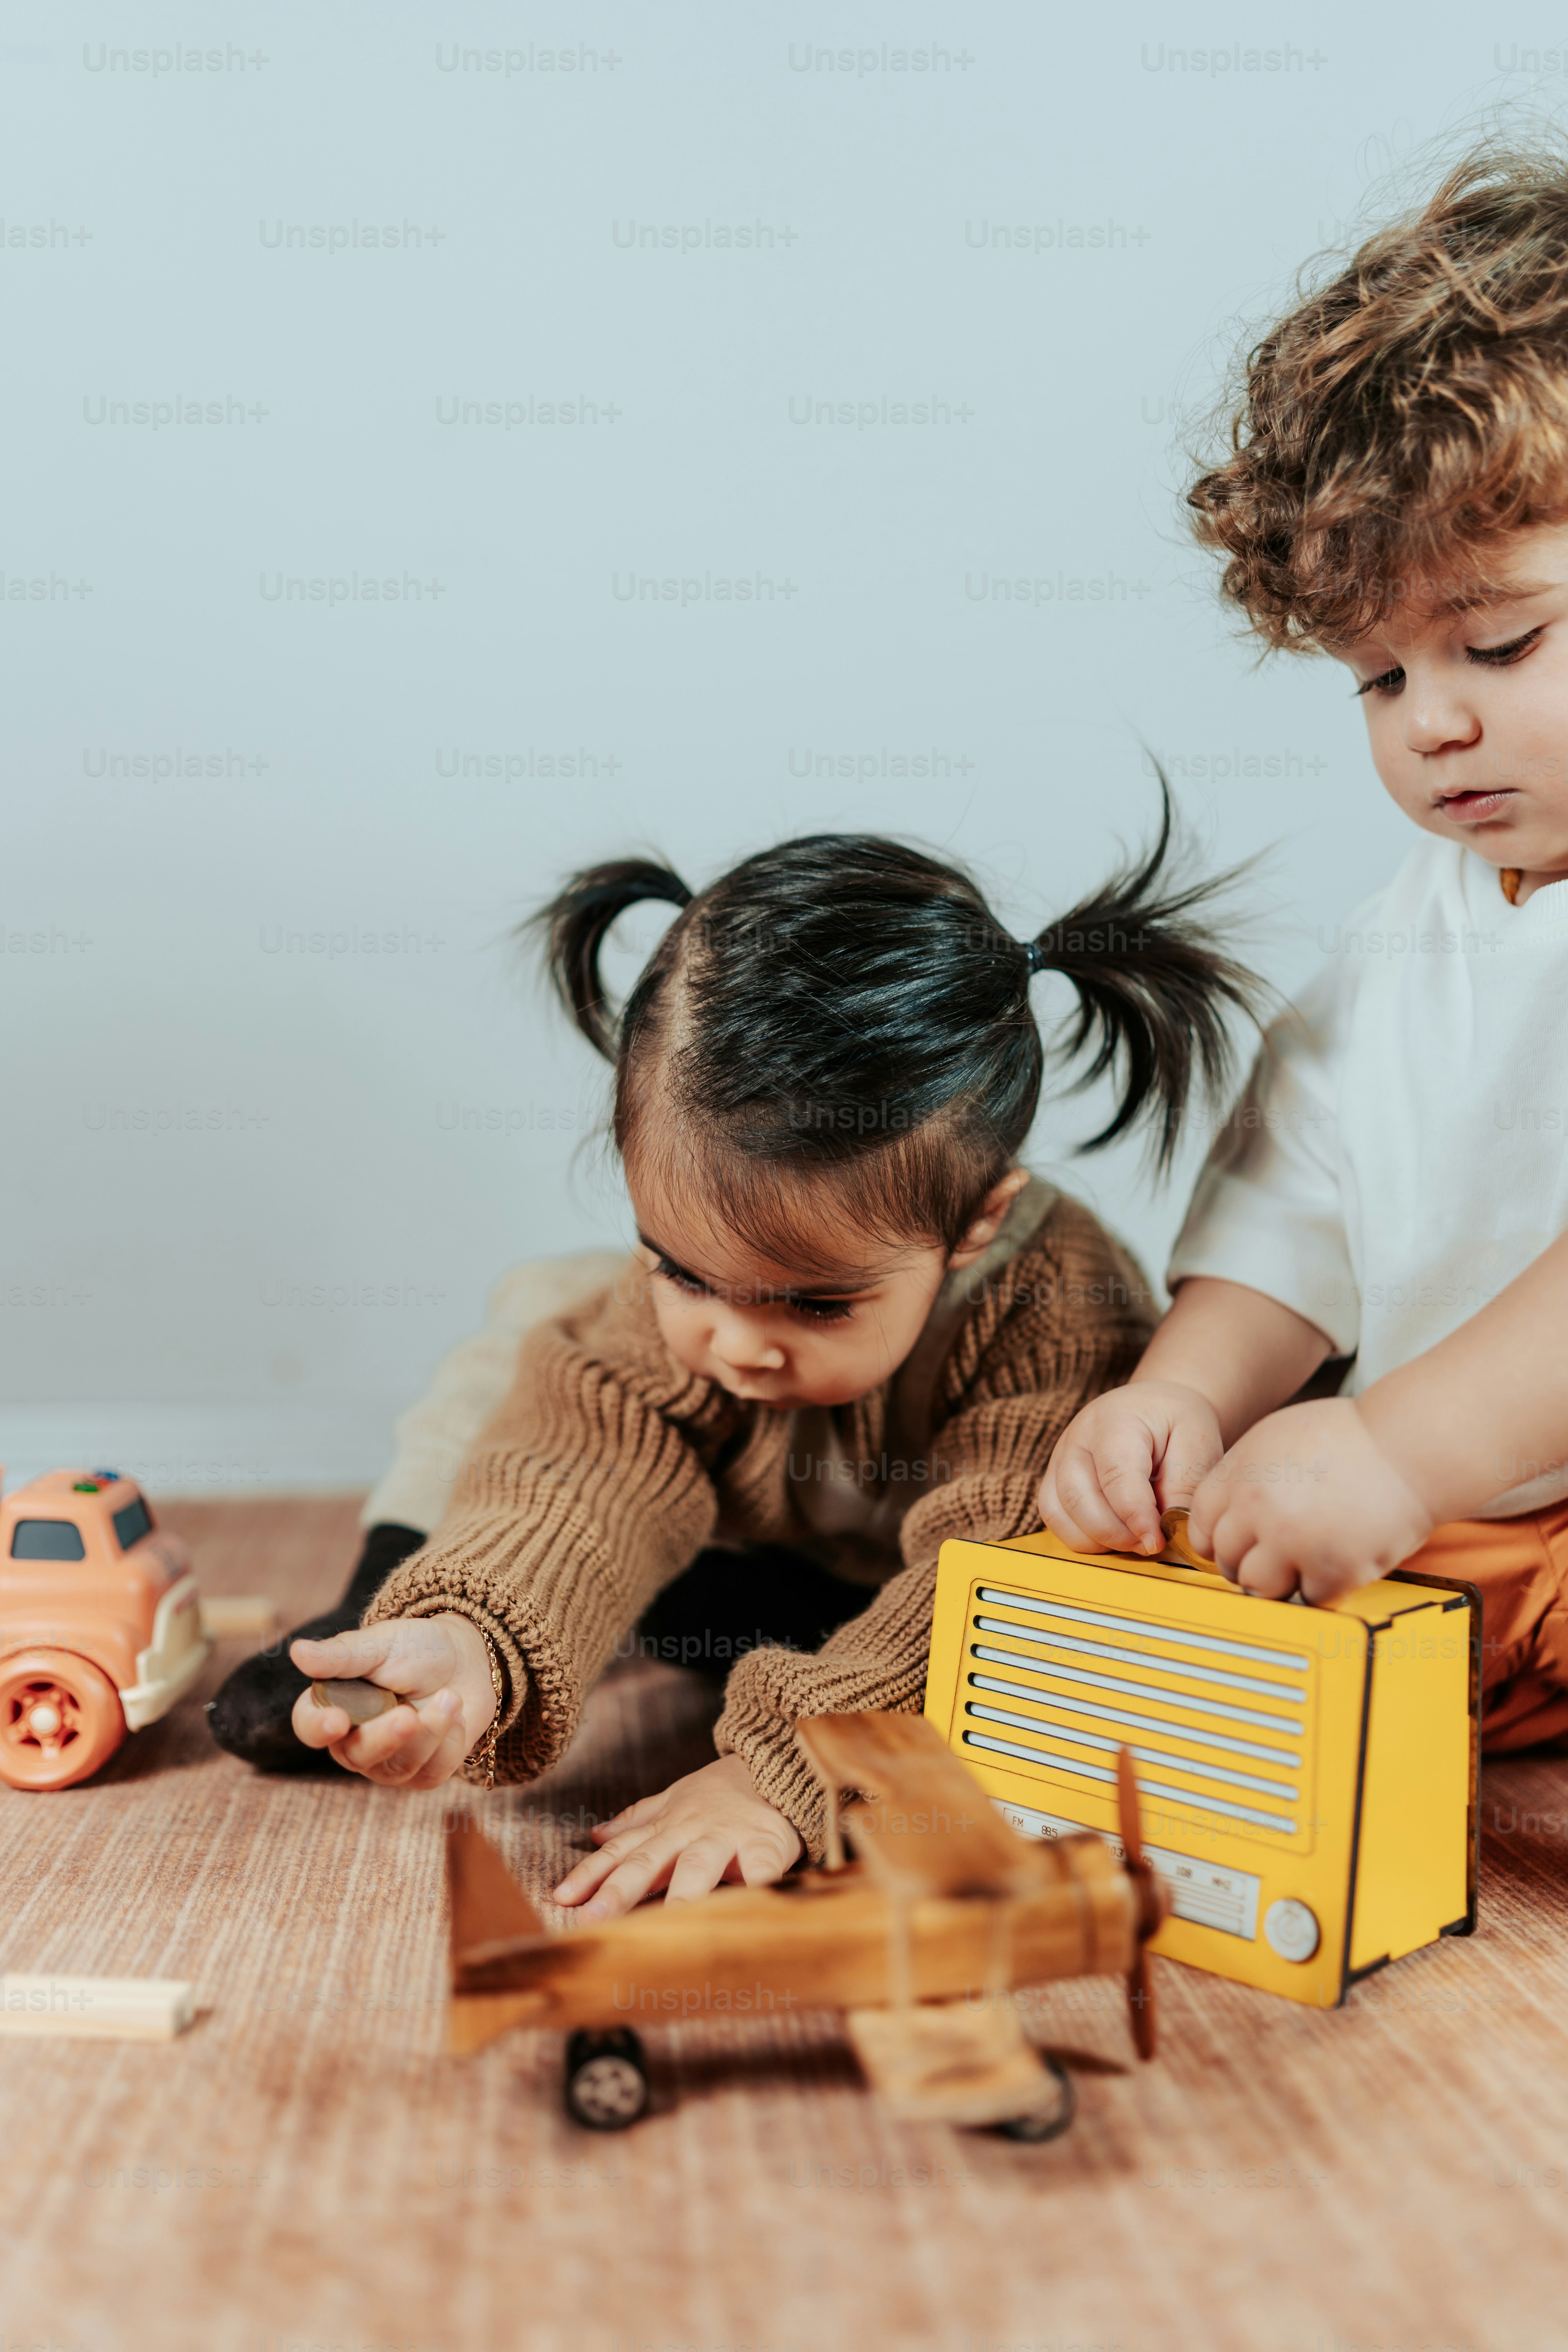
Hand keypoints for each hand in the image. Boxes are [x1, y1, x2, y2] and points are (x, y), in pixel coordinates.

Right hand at [288, 1613, 497, 1787]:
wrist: (466, 1659)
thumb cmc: (416, 1648)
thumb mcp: (381, 1644)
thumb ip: (342, 1654)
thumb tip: (297, 1651)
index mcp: (335, 1705)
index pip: (310, 1726)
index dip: (318, 1728)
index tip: (337, 1720)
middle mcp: (354, 1741)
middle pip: (355, 1756)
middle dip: (384, 1737)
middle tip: (409, 1716)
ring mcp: (387, 1763)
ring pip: (398, 1767)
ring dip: (430, 1731)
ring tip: (450, 1697)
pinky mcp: (422, 1774)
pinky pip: (433, 1771)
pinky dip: (451, 1740)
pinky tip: (455, 1713)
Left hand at [553, 1754, 802, 1920]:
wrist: (775, 1765)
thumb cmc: (721, 1793)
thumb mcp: (674, 1801)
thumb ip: (637, 1820)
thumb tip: (595, 1834)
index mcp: (666, 1827)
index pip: (620, 1852)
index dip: (590, 1875)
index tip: (561, 1899)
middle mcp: (689, 1831)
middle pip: (648, 1862)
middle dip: (618, 1891)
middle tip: (591, 1920)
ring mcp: (726, 1837)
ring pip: (698, 1866)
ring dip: (680, 1896)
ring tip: (663, 1928)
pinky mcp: (765, 1843)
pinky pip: (760, 1869)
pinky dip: (756, 1888)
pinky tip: (747, 1912)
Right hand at [1039, 1380, 1224, 1555]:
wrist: (1153, 1405)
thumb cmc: (1176, 1422)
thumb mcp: (1198, 1442)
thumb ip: (1185, 1485)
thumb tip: (1172, 1530)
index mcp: (1115, 1421)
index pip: (1116, 1476)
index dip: (1135, 1516)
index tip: (1156, 1542)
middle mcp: (1077, 1438)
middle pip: (1079, 1498)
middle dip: (1116, 1534)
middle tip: (1150, 1544)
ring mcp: (1059, 1457)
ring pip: (1058, 1513)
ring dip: (1096, 1539)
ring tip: (1133, 1539)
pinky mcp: (1054, 1476)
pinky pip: (1054, 1517)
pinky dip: (1080, 1536)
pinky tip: (1113, 1535)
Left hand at [1187, 1397, 1433, 1601]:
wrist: (1408, 1446)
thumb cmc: (1353, 1438)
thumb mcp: (1277, 1437)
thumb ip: (1246, 1474)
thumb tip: (1229, 1511)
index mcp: (1241, 1474)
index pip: (1201, 1524)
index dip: (1217, 1538)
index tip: (1235, 1545)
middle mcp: (1257, 1509)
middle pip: (1227, 1559)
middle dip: (1248, 1563)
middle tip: (1276, 1558)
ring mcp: (1291, 1542)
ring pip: (1259, 1586)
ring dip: (1280, 1582)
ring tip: (1306, 1564)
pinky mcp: (1330, 1569)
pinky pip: (1308, 1597)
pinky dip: (1324, 1587)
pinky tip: (1340, 1562)